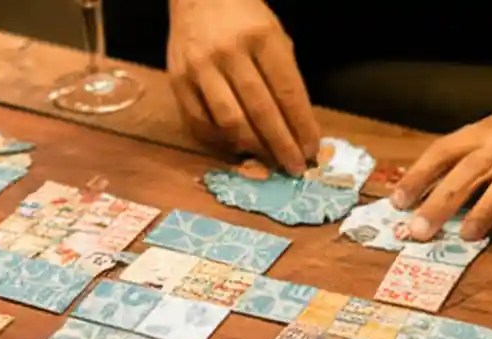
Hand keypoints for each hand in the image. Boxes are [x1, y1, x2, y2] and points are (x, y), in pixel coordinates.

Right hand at [167, 0, 318, 174]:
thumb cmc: (245, 18)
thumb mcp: (275, 35)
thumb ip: (285, 76)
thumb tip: (298, 126)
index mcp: (262, 37)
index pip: (287, 91)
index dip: (302, 125)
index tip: (312, 149)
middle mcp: (230, 53)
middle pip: (261, 110)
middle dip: (281, 144)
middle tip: (295, 167)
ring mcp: (201, 68)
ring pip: (230, 121)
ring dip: (253, 147)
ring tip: (267, 160)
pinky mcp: (178, 81)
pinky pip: (200, 122)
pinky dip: (220, 140)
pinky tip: (235, 146)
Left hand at [392, 105, 491, 239]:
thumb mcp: (487, 133)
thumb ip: (457, 158)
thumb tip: (417, 192)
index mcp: (482, 133)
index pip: (444, 151)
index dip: (419, 175)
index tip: (398, 202)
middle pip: (470, 172)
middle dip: (442, 201)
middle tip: (420, 229)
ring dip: (483, 211)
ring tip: (466, 236)